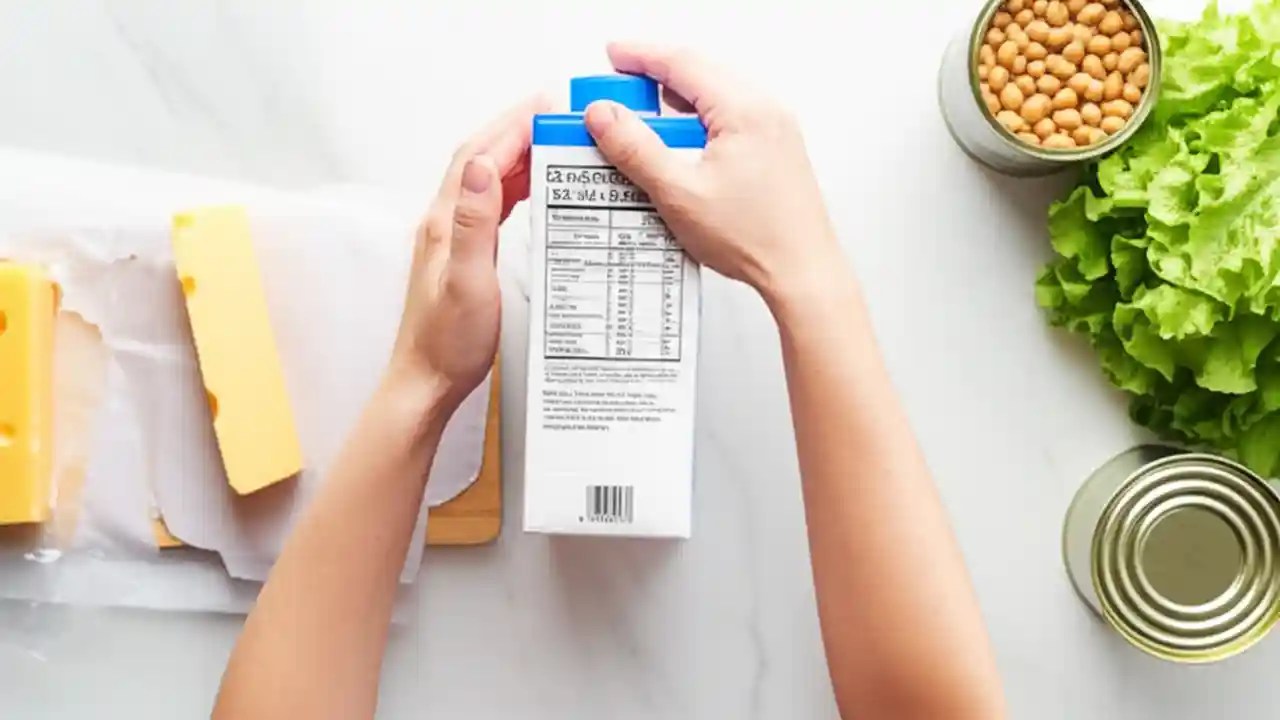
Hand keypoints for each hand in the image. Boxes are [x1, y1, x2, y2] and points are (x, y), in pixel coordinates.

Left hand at [390, 96, 547, 407]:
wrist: (426, 383)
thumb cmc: (448, 344)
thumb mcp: (468, 283)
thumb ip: (473, 223)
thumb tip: (480, 167)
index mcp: (445, 223)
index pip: (479, 156)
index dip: (513, 126)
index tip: (547, 106)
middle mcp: (444, 222)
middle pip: (480, 158)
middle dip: (516, 127)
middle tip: (556, 111)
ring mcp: (450, 236)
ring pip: (484, 178)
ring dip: (515, 152)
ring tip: (551, 138)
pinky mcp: (461, 253)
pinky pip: (488, 203)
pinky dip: (513, 183)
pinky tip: (531, 187)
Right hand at [584, 43, 847, 310]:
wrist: (802, 272)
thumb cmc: (756, 238)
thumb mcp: (679, 193)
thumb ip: (636, 149)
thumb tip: (604, 116)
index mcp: (744, 111)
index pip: (682, 63)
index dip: (640, 56)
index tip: (612, 56)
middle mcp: (765, 111)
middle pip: (700, 74)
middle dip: (655, 76)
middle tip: (618, 92)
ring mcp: (774, 129)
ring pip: (715, 97)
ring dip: (676, 102)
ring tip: (642, 121)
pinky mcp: (775, 150)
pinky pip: (729, 118)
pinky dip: (697, 122)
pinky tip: (679, 145)